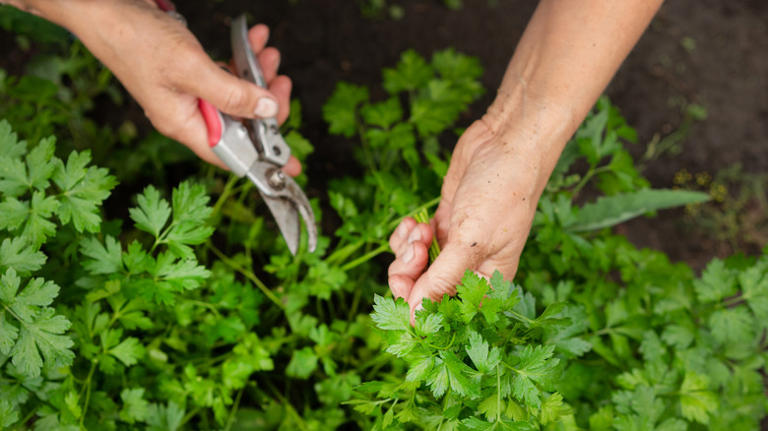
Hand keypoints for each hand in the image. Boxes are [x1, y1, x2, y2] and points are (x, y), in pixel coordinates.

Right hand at [55, 1, 298, 173]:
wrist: (103, 8)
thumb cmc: (135, 40)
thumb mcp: (191, 69)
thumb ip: (232, 94)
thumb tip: (266, 110)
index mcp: (183, 125)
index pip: (232, 155)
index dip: (263, 159)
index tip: (292, 163)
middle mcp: (187, 114)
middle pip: (240, 123)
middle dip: (266, 103)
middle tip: (281, 83)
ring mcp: (188, 93)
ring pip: (236, 94)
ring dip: (257, 75)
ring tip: (269, 52)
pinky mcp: (189, 72)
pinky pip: (225, 73)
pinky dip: (242, 59)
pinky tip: (253, 39)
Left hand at [388, 116, 548, 315]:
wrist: (505, 143)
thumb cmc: (503, 192)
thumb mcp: (472, 240)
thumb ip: (442, 279)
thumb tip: (416, 315)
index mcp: (487, 282)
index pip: (447, 312)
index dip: (421, 308)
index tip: (407, 289)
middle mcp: (469, 269)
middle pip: (422, 292)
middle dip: (409, 274)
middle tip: (415, 251)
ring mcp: (452, 247)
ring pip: (412, 268)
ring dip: (407, 251)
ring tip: (421, 229)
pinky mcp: (441, 225)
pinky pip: (411, 244)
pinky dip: (407, 235)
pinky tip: (415, 221)